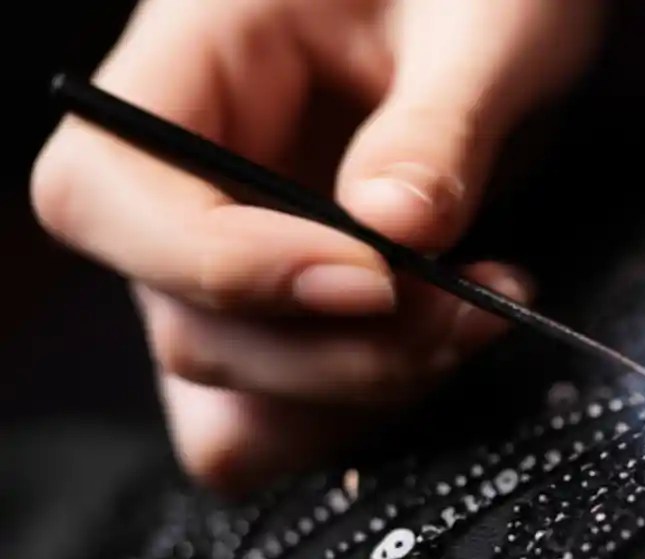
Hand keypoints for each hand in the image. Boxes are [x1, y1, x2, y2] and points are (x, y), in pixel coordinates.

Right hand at [31, 0, 601, 491]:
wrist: (510, 13)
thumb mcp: (484, 27)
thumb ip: (436, 128)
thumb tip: (395, 233)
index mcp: (196, 56)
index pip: (108, 189)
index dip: (221, 264)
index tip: (372, 277)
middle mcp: (191, 170)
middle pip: (186, 321)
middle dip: (334, 352)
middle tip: (468, 313)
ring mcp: (238, 246)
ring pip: (231, 388)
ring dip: (358, 389)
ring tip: (477, 320)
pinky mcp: (295, 302)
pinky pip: (284, 407)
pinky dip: (365, 404)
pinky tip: (449, 343)